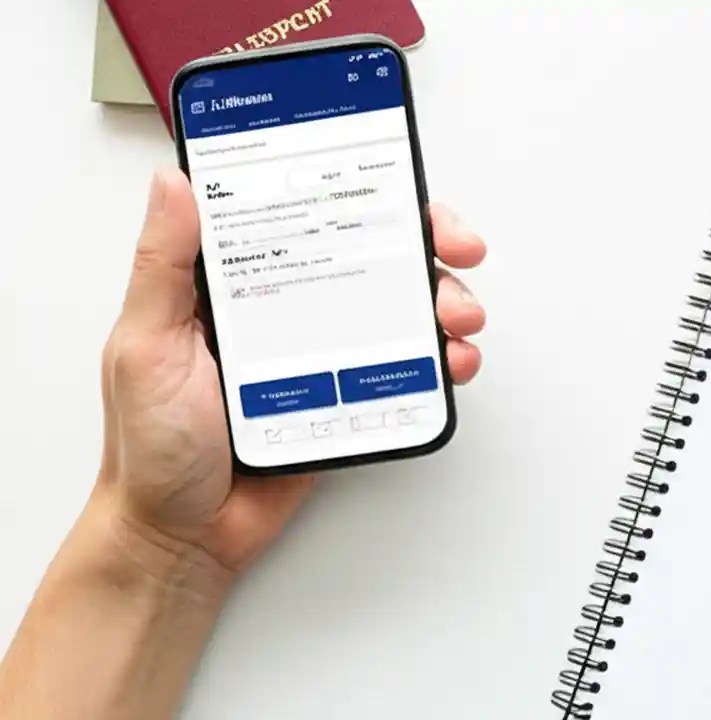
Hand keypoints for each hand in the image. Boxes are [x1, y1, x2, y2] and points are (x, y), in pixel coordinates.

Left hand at [96, 166, 487, 594]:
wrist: (183, 537)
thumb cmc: (151, 448)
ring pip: (402, 309)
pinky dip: (442, 361)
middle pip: (373, 254)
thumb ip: (162, 264)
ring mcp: (324, 352)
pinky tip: (451, 363)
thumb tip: (174, 183)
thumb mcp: (145, 344)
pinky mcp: (350, 395)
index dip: (362, 193)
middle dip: (428, 244)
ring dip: (445, 303)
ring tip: (459, 320)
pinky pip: (407, 368)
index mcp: (238, 282)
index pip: (309, 214)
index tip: (401, 189)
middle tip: (457, 251)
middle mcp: (288, 307)